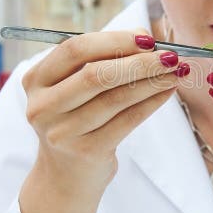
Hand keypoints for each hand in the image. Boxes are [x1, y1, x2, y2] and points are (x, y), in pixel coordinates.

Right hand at [21, 29, 188, 197]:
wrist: (65, 177)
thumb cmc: (77, 119)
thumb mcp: (76, 88)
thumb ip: (102, 59)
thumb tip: (143, 36)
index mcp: (36, 80)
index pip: (74, 50)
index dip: (113, 40)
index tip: (146, 38)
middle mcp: (43, 106)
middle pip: (95, 74)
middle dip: (139, 62)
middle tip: (170, 56)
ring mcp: (62, 132)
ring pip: (115, 98)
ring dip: (151, 81)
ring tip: (176, 71)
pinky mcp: (86, 151)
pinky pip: (127, 120)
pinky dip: (152, 102)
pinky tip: (168, 91)